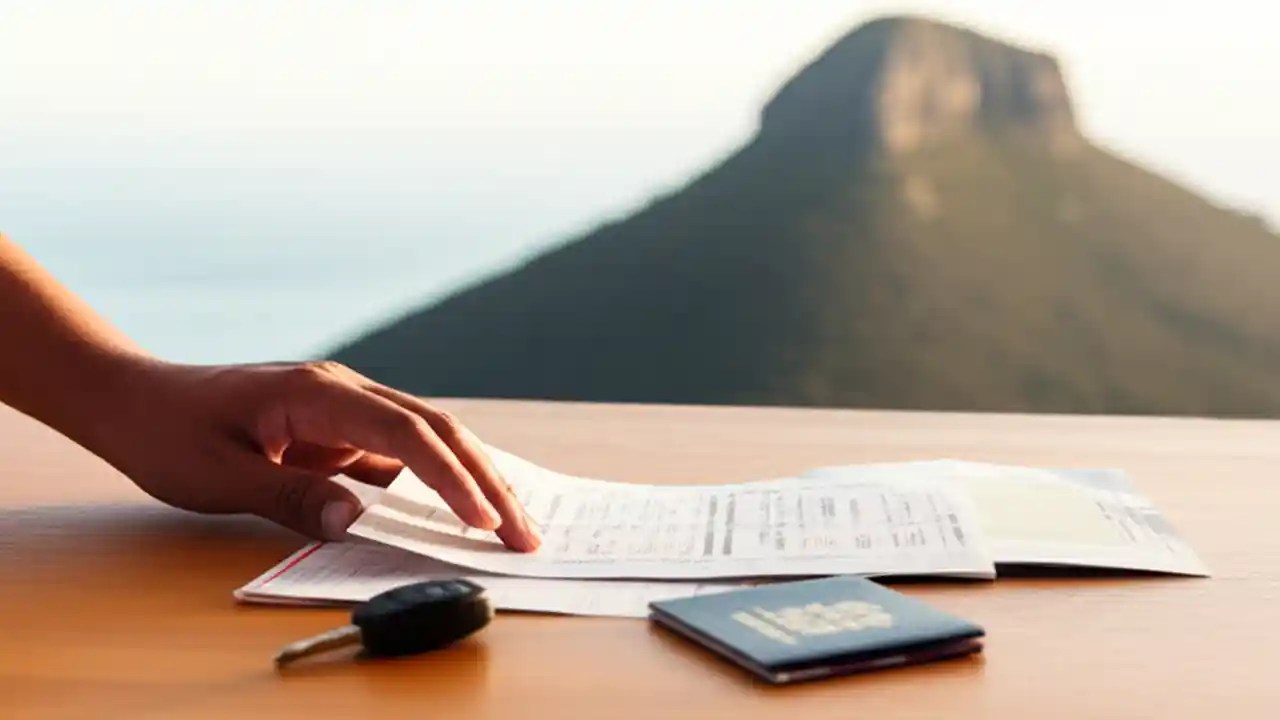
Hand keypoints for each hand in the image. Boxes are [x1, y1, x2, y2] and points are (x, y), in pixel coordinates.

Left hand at [89, 358, 540, 550]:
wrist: (136, 397)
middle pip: (436, 430)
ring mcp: (346, 409)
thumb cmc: (169, 431)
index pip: (405, 434)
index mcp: (318, 394)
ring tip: (512, 523)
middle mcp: (344, 392)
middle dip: (486, 480)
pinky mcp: (340, 429)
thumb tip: (355, 523)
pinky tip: (463, 508)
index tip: (482, 519)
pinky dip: (439, 481)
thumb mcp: (219, 476)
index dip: (450, 477)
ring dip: (472, 479)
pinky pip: (402, 454)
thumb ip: (289, 497)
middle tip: (525, 531)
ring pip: (429, 439)